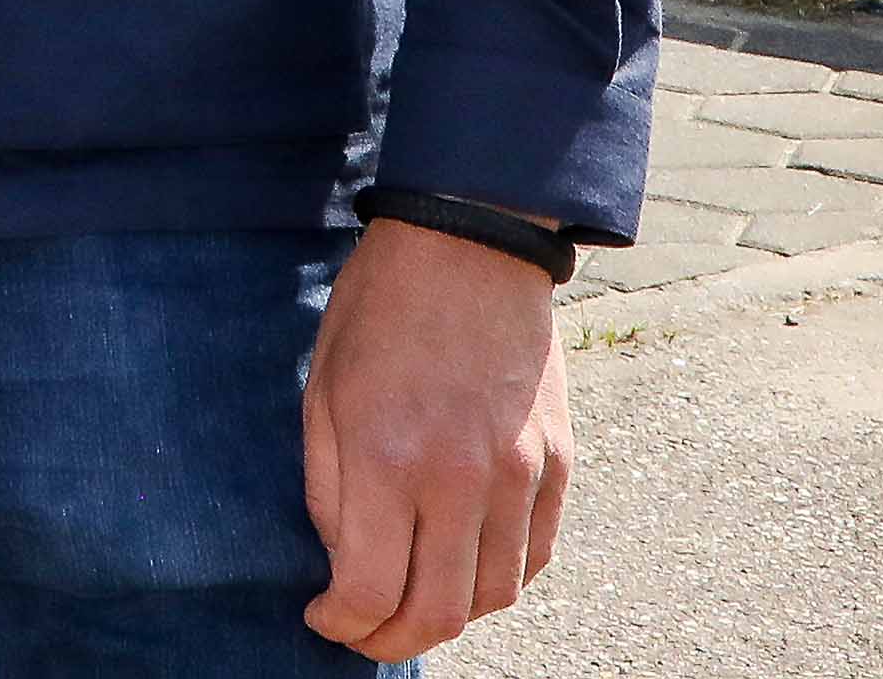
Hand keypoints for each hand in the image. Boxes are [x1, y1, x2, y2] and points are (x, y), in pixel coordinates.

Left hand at [302, 213, 573, 658]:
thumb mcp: (322, 388)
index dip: (342, 626)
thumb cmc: (381, 309)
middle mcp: (463, 478)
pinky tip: (463, 566)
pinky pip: (535, 557)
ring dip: (448, 614)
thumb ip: (330, 487)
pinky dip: (498, 580)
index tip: (323, 619)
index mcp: (389, 457)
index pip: (371, 591)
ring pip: (494, 596)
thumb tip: (344, 561)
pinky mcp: (560, 464)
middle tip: (363, 633)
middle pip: (439, 613)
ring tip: (411, 597)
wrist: (471, 244)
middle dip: (391, 640)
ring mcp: (521, 474)